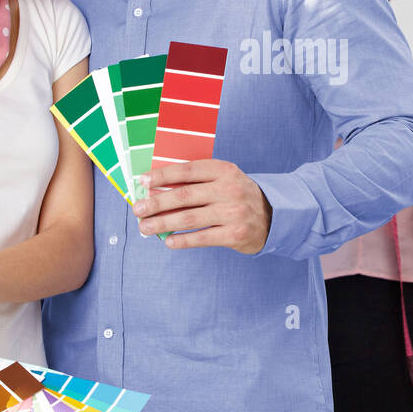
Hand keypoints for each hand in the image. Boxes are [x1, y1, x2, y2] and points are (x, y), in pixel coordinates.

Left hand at [132, 159, 272, 253]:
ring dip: (162, 223)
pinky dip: (182, 241)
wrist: (274, 216)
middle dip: (156, 203)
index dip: (161, 176)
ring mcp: (232, 213)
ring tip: (145, 228)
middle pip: (184, 196)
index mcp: (223, 170)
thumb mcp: (223, 179)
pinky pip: (201, 238)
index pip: (186, 171)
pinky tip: (168, 241)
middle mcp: (228, 189)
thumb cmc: (238, 195)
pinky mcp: (234, 234)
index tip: (141, 182)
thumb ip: (196, 180)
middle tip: (138, 209)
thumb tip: (156, 189)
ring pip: (189, 218)